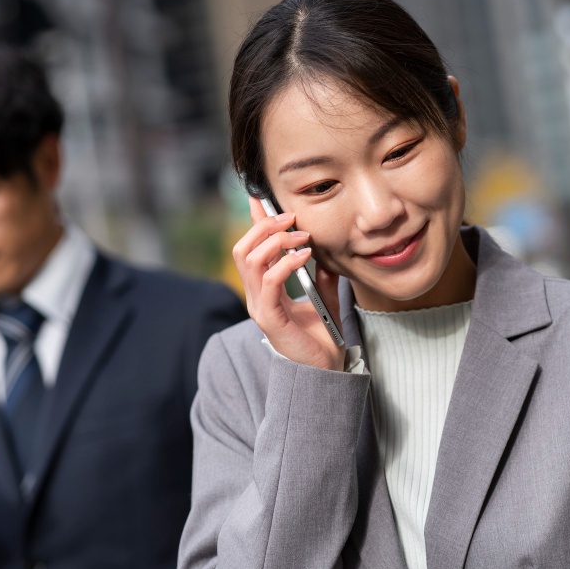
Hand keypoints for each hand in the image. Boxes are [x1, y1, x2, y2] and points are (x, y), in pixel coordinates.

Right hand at [233, 197, 345, 369]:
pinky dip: (287, 262)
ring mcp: (259, 306)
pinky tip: (306, 256)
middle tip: (292, 218)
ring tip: (301, 237)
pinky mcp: (270, 318)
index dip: (254, 221)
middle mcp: (255, 295)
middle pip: (242, 248)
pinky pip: (270, 281)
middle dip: (264, 226)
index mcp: (263, 289)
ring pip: (249, 259)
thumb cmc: (321, 338)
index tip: (261, 197)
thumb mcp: (323, 298)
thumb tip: (327, 251)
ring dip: (275, 240)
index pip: (250, 247)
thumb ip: (321, 275)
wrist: (326, 371)